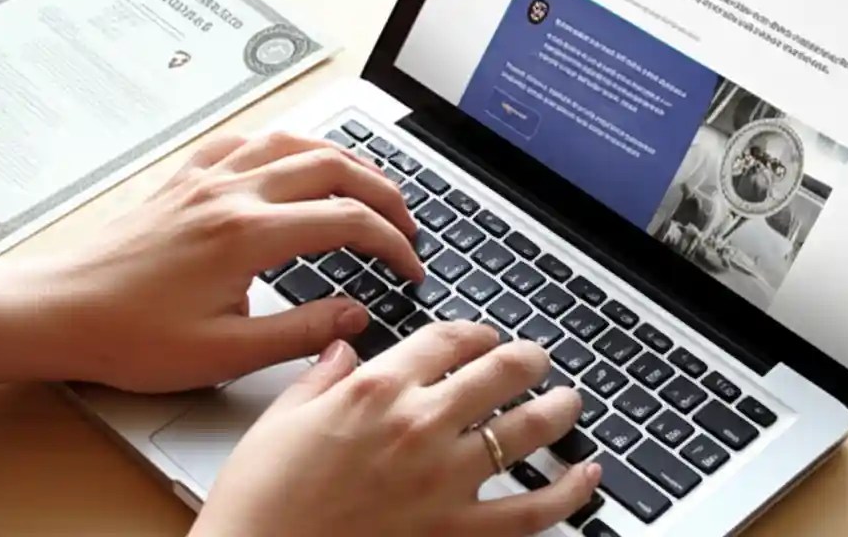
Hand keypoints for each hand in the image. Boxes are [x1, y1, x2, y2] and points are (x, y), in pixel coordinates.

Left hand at [43, 130, 425, 392]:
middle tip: (407, 222)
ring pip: (294, 142)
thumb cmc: (126, 335)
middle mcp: (231, 194)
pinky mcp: (184, 181)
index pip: (347, 222)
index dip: (392, 243)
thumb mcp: (224, 352)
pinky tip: (291, 158)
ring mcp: (206, 180)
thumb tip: (356, 314)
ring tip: (369, 184)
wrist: (55, 312)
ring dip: (343, 158)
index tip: (408, 266)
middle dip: (384, 192)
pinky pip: (246, 141)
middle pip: (333, 167)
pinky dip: (284, 144)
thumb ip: (301, 331)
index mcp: (247, 235)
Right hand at [191, 322, 601, 536]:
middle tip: (538, 359)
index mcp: (375, 390)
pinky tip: (587, 475)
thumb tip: (343, 349)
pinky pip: (532, 511)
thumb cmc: (260, 502)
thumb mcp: (277, 422)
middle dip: (528, 359)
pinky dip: (569, 492)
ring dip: (557, 410)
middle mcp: (418, 425)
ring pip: (526, 431)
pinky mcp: (457, 533)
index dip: (474, 332)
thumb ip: (320, 378)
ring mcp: (445, 480)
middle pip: (499, 372)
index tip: (482, 337)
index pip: (447, 339)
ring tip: (569, 402)